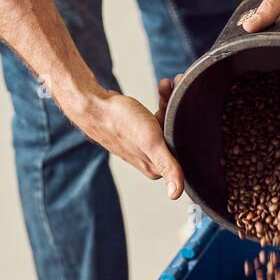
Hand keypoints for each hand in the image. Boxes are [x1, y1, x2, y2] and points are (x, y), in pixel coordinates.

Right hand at [65, 82, 184, 198]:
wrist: (92, 104)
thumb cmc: (120, 123)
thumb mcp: (150, 142)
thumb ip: (167, 166)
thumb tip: (175, 195)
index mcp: (156, 168)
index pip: (183, 150)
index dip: (188, 127)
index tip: (187, 104)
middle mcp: (152, 159)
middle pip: (176, 135)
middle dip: (179, 110)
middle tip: (178, 85)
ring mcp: (145, 145)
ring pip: (168, 123)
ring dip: (170, 101)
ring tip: (167, 84)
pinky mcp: (139, 131)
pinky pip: (157, 117)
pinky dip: (161, 101)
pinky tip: (161, 88)